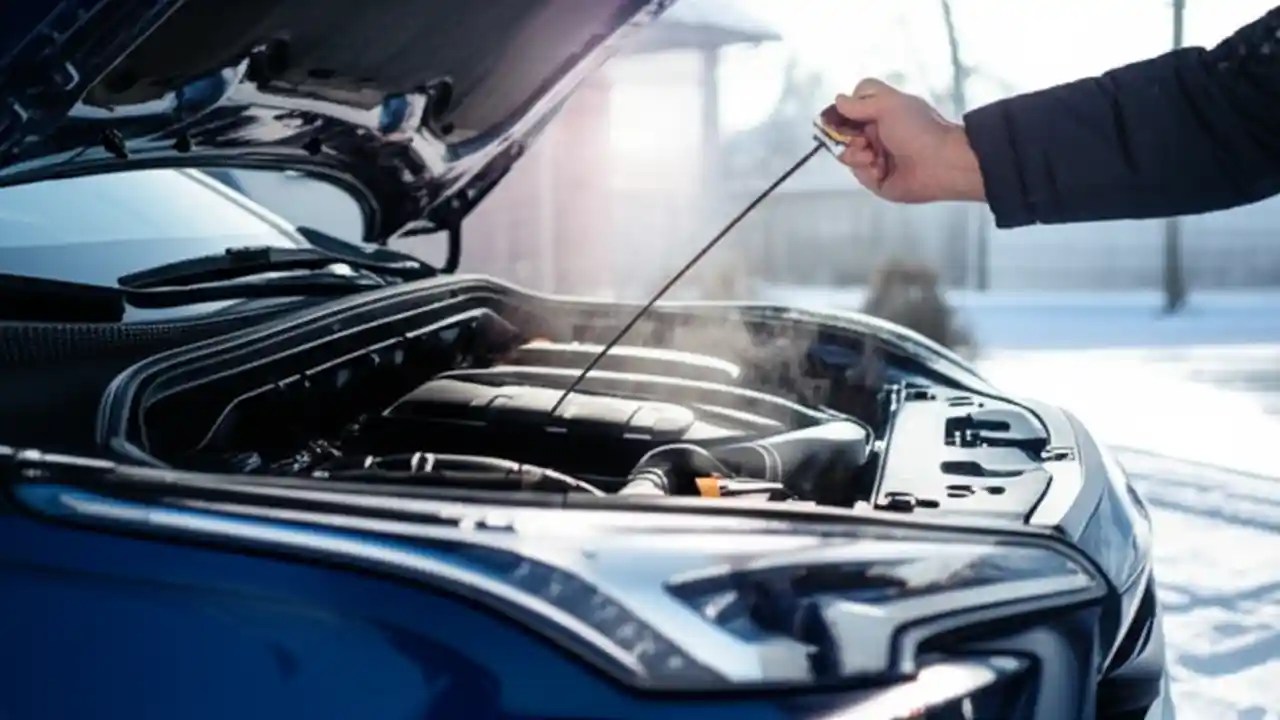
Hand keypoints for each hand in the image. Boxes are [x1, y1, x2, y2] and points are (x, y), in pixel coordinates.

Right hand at [829, 79, 985, 203]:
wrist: (941, 164)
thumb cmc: (917, 129)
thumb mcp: (889, 105)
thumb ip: (859, 103)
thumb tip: (838, 100)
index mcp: (882, 111)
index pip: (852, 104)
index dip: (844, 109)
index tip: (842, 116)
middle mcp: (877, 132)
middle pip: (844, 130)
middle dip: (846, 135)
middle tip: (860, 140)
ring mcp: (876, 156)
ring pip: (847, 153)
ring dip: (855, 154)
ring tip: (872, 157)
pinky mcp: (877, 178)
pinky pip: (858, 173)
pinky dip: (866, 170)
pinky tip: (880, 169)